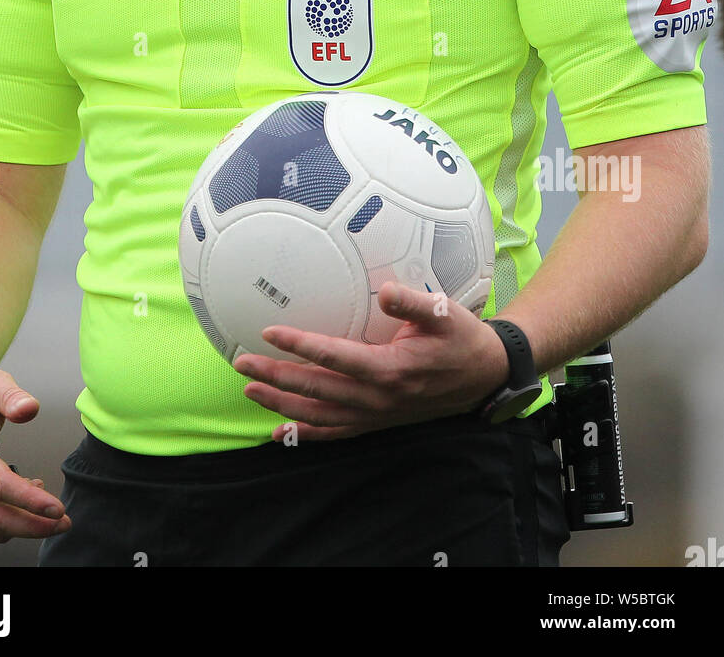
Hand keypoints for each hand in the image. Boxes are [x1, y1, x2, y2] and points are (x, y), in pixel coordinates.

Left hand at [233, 282, 510, 440]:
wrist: (483, 378)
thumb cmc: (462, 339)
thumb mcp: (445, 313)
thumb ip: (413, 303)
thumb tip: (385, 290)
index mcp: (390, 368)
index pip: (335, 356)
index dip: (300, 345)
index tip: (269, 332)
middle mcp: (378, 397)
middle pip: (317, 389)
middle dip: (276, 376)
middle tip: (241, 363)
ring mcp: (375, 415)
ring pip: (319, 414)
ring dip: (282, 403)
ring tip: (250, 389)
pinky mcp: (376, 422)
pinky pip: (335, 433)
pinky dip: (305, 433)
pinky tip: (279, 430)